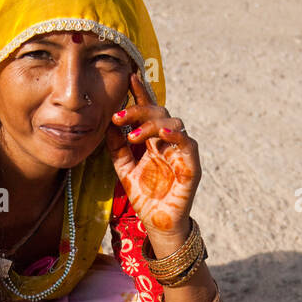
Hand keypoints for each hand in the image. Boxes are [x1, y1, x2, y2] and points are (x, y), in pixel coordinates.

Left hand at [104, 70, 200, 236]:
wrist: (157, 224)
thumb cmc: (144, 197)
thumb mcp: (124, 169)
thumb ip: (117, 148)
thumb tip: (109, 124)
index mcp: (153, 140)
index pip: (148, 111)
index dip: (140, 93)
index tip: (129, 77)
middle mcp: (168, 142)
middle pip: (158, 113)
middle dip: (138, 111)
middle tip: (118, 116)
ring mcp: (181, 151)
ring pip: (173, 123)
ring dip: (152, 124)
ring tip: (134, 135)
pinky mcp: (192, 164)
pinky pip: (188, 143)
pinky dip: (176, 135)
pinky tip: (163, 133)